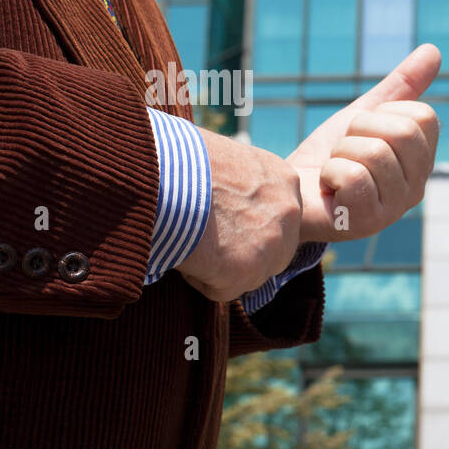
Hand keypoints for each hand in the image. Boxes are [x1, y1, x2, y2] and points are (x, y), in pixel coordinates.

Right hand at [177, 129, 302, 301]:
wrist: (160, 173)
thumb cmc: (178, 158)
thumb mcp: (225, 158)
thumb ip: (240, 183)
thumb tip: (227, 202)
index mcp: (284, 179)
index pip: (277, 216)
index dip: (248, 223)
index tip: (222, 220)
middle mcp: (289, 212)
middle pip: (274, 250)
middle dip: (243, 251)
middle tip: (207, 240)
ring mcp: (271, 245)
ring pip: (249, 273)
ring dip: (219, 265)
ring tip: (187, 239)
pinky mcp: (246, 273)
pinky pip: (222, 290)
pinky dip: (198, 277)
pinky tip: (182, 251)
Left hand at [287, 45, 441, 243]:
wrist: (285, 190)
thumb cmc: (328, 156)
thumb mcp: (364, 115)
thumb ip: (401, 86)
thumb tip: (434, 50)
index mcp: (422, 161)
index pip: (423, 117)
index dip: (382, 114)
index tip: (361, 132)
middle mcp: (417, 187)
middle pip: (404, 133)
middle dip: (359, 130)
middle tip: (343, 151)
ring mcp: (395, 208)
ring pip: (375, 153)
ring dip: (340, 154)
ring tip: (333, 172)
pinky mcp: (367, 222)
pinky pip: (355, 176)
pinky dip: (330, 173)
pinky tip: (328, 189)